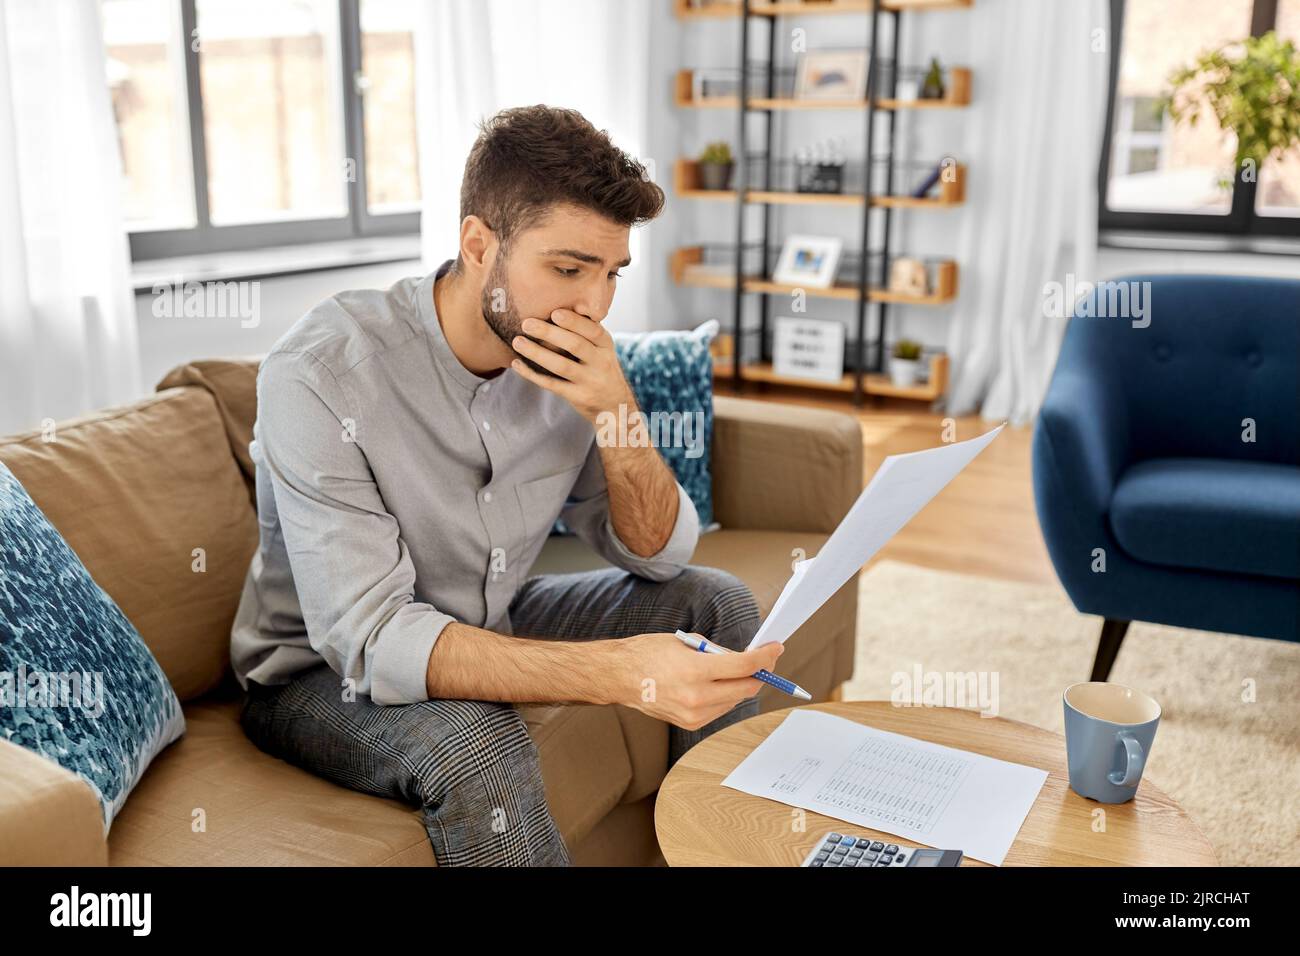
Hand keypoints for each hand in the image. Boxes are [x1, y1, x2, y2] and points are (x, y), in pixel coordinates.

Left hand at [509, 308, 634, 423]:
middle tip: (526, 323)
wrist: (615, 405)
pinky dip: (532, 374)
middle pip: (575, 345)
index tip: (554, 312)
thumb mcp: (602, 348)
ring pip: (561, 366)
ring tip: (517, 341)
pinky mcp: (578, 397)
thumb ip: (585, 331)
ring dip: (536, 353)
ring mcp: (590, 381)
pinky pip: (551, 384)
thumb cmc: (600, 368)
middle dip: (549, 333)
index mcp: (606, 345)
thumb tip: (556, 307)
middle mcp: (601, 363)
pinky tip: (517, 364)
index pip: (592, 331)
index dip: (574, 322)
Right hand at [606, 632, 784, 730]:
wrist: (620, 677)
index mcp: (695, 670)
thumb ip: (718, 652)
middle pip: (747, 687)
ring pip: (736, 700)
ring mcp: (694, 714)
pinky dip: (727, 696)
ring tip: (737, 670)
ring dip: (743, 685)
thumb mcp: (686, 642)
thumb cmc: (649, 653)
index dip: (766, 657)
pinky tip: (719, 684)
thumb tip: (744, 658)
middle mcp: (697, 696)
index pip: (744, 665)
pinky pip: (721, 709)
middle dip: (761, 672)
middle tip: (765, 660)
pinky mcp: (691, 723)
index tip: (776, 649)